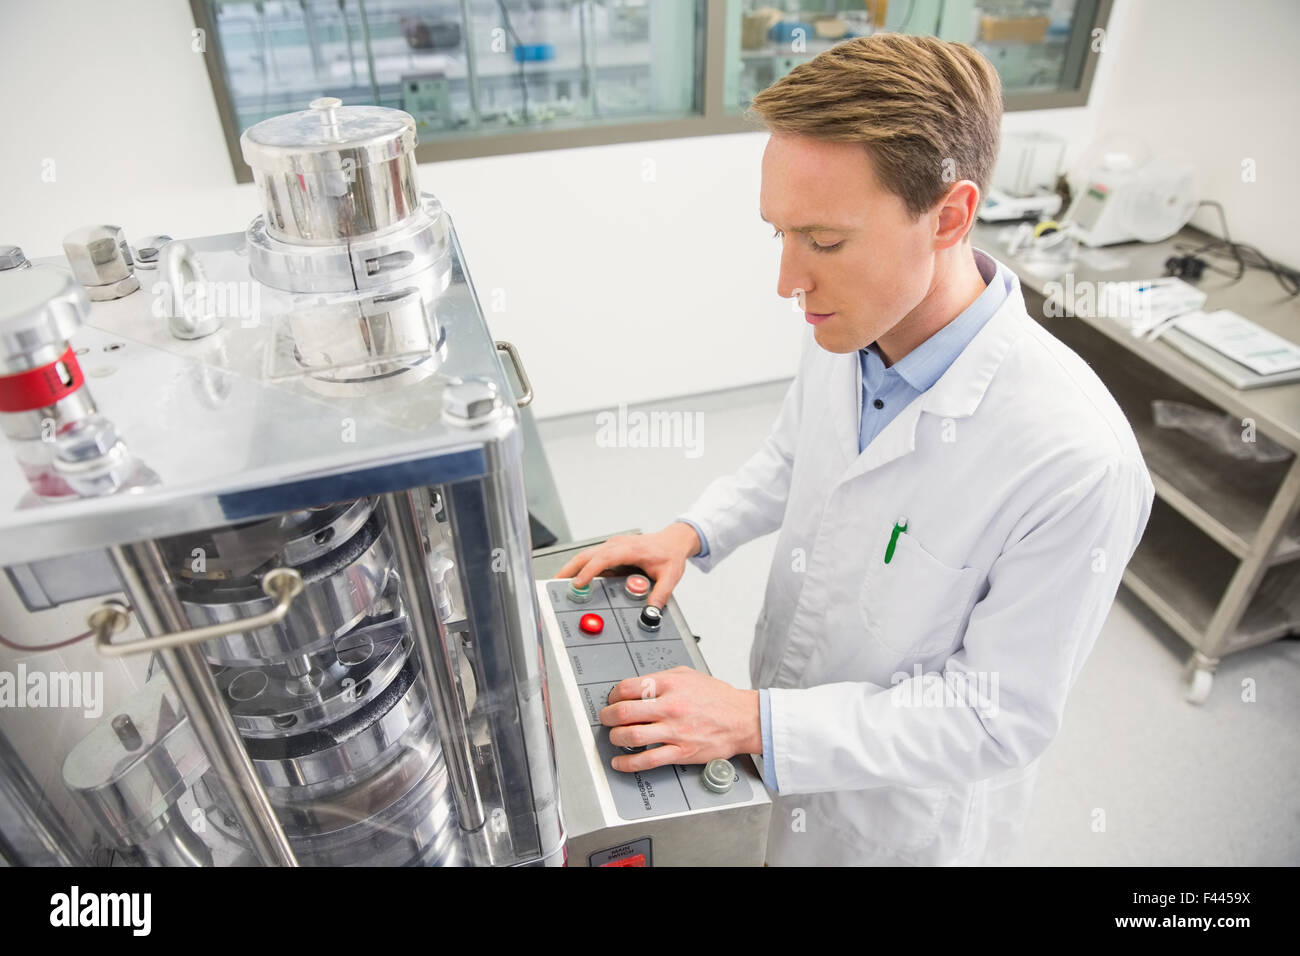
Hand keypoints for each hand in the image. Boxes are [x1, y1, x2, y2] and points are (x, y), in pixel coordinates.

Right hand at [554, 523, 700, 608]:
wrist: (673, 541)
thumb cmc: (669, 555)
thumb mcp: (670, 576)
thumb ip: (660, 595)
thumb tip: (650, 612)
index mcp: (630, 549)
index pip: (604, 558)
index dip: (589, 571)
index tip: (578, 584)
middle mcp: (617, 545)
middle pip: (587, 555)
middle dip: (569, 569)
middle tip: (556, 584)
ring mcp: (612, 546)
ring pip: (586, 555)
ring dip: (572, 568)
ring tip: (560, 585)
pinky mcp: (611, 550)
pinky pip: (592, 558)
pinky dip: (581, 568)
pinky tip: (575, 581)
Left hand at [599, 666, 760, 772]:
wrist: (743, 719)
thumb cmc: (719, 698)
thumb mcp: (688, 675)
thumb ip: (662, 678)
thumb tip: (638, 684)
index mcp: (670, 685)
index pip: (628, 687)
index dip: (613, 694)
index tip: (612, 699)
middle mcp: (670, 707)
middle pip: (624, 711)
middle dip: (607, 716)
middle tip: (606, 718)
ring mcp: (675, 731)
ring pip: (631, 736)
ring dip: (615, 737)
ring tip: (614, 736)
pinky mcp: (680, 752)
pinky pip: (647, 760)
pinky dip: (628, 763)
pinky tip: (620, 762)